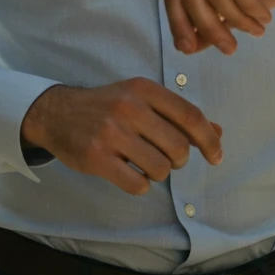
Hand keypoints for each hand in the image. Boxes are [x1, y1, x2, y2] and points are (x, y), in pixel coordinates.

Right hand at [20, 79, 223, 195]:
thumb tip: (217, 133)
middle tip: (168, 159)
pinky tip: (131, 173)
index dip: (209, 139)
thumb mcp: (142, 99)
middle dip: (180, 160)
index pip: (190, 115)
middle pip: (178, 146)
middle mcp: (129, 108)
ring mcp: (111, 133)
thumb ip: (178, 115)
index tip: (216, 156)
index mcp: (143, 89)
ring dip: (159, 173)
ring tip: (146, 165)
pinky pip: (137, 184)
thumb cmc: (108, 106)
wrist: (57, 112)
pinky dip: (141, 185)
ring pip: (160, 168)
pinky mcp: (96, 158)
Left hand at [163, 0, 274, 55]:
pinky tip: (265, 15)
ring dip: (237, 19)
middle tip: (231, 48)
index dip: (178, 24)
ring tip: (257, 29)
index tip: (190, 49)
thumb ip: (211, 24)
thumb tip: (186, 47)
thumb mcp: (237, 9)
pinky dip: (250, 6)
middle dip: (209, 28)